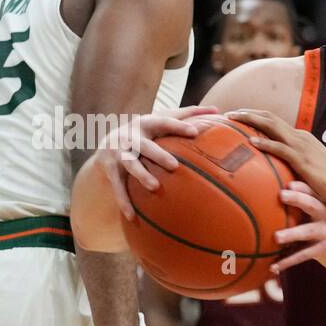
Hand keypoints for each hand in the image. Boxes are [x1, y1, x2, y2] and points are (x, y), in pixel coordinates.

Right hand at [97, 105, 217, 219]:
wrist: (108, 143)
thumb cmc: (147, 132)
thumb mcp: (162, 120)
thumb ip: (187, 115)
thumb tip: (217, 108)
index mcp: (146, 124)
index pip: (164, 123)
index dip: (178, 126)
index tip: (195, 132)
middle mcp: (130, 137)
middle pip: (145, 146)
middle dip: (158, 155)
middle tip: (174, 166)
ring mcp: (118, 154)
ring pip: (130, 165)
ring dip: (141, 175)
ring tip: (154, 187)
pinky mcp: (110, 169)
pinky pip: (117, 187)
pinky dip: (124, 201)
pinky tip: (132, 217)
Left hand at [226, 108, 325, 204]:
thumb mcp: (310, 169)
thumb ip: (295, 166)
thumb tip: (280, 173)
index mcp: (301, 138)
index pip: (274, 122)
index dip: (256, 117)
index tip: (239, 117)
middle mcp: (300, 137)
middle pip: (269, 118)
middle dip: (247, 113)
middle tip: (228, 113)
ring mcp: (301, 146)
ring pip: (271, 126)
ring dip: (251, 120)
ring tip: (233, 119)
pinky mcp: (303, 160)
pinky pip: (280, 148)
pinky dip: (264, 143)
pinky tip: (250, 142)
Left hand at [271, 181, 325, 274]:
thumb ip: (311, 205)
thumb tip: (278, 197)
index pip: (313, 191)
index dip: (300, 185)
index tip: (287, 182)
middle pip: (312, 205)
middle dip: (297, 198)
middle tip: (281, 195)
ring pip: (308, 232)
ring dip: (291, 234)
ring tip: (276, 237)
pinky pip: (304, 255)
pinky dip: (288, 261)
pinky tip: (274, 267)